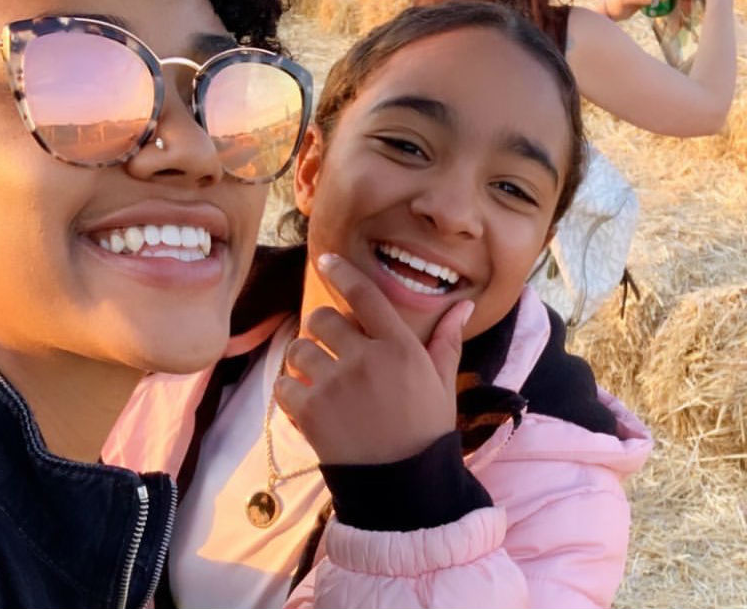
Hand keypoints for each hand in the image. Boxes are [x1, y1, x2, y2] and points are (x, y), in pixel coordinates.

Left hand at [274, 253, 473, 464]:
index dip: (342, 272)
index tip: (326, 260)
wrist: (404, 487)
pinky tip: (307, 402)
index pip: (364, 296)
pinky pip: (283, 384)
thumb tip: (463, 306)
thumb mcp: (442, 383)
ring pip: (299, 349)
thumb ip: (446, 340)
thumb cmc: (426, 430)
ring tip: (319, 378)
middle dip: (322, 329)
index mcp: (399, 348)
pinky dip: (290, 391)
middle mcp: (365, 360)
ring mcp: (335, 386)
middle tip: (332, 348)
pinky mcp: (310, 413)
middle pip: (322, 318)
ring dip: (304, 360)